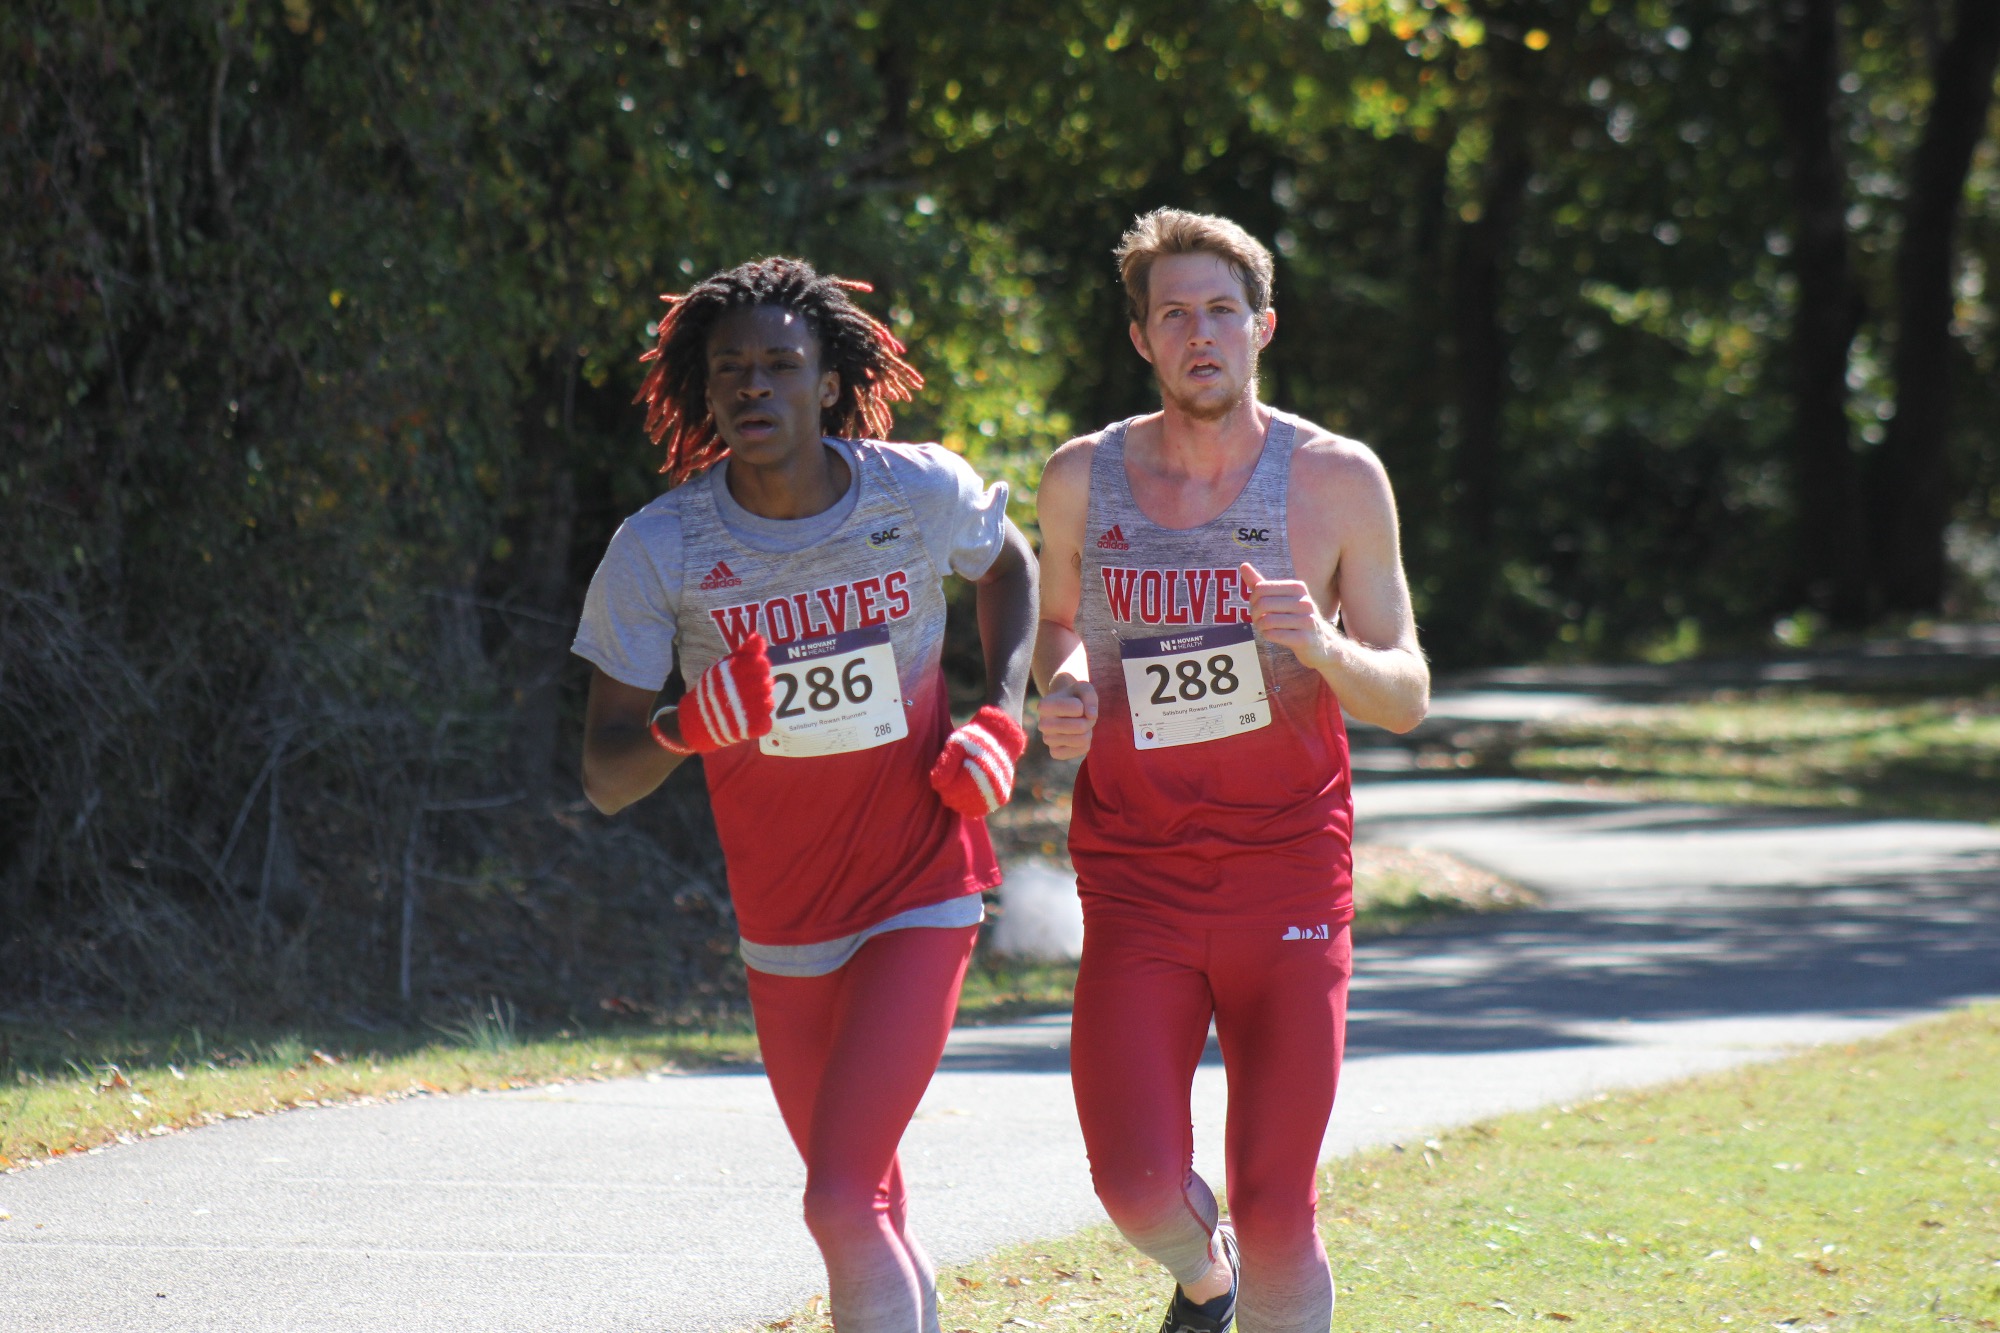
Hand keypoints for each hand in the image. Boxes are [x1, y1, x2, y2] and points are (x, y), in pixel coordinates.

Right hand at [652, 633, 774, 753]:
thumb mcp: (722, 667)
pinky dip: (762, 721)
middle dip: (762, 685)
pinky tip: (751, 718)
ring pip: (769, 702)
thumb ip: (743, 651)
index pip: (761, 663)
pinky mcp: (746, 729)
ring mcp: (743, 711)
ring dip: (763, 702)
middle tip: (751, 689)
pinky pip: (766, 722)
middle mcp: (737, 691)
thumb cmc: (710, 690)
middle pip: (767, 682)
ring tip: (750, 703)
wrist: (693, 721)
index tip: (754, 671)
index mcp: (731, 673)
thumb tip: (758, 636)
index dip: (760, 666)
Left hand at [929, 706, 1027, 817]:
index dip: (941, 785)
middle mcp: (990, 786)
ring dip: (957, 800)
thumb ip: (945, 765)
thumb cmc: (974, 739)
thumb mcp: (956, 744)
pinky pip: (979, 811)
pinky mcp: (1000, 799)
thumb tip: (937, 785)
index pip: (950, 792)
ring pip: (966, 810)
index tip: (941, 775)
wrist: (1000, 737)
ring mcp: (996, 795)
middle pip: (956, 801)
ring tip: (957, 784)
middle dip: (948, 792)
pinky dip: (969, 805)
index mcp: (978, 773)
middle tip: (949, 778)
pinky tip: (965, 792)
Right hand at [1037, 673, 1098, 761]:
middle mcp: (1042, 724)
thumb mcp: (1084, 688)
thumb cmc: (1075, 697)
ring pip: (1082, 740)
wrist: (1066, 709)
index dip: (1084, 705)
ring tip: (1079, 724)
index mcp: (1044, 706)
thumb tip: (1091, 716)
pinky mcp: (1055, 753)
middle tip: (1082, 716)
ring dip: (1088, 731)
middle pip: (1080, 727)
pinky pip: (1081, 750)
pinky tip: (1077, 735)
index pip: (1077, 708)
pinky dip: (1086, 742)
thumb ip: (1089, 696)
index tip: (1077, 703)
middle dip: (1088, 720)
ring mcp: (1048, 740)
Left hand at [1240, 562, 1337, 672]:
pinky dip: (1267, 635)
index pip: (1261, 588)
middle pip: (1262, 604)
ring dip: (1260, 626)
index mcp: (1298, 587)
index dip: (1253, 600)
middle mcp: (1305, 602)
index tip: (1257, 607)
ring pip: (1267, 621)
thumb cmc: (1294, 618)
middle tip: (1258, 620)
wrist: (1320, 643)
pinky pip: (1274, 635)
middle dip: (1254, 614)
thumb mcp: (1280, 598)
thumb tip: (1243, 565)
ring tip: (1265, 628)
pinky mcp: (1305, 639)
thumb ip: (1261, 584)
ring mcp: (1307, 621)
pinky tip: (1272, 635)